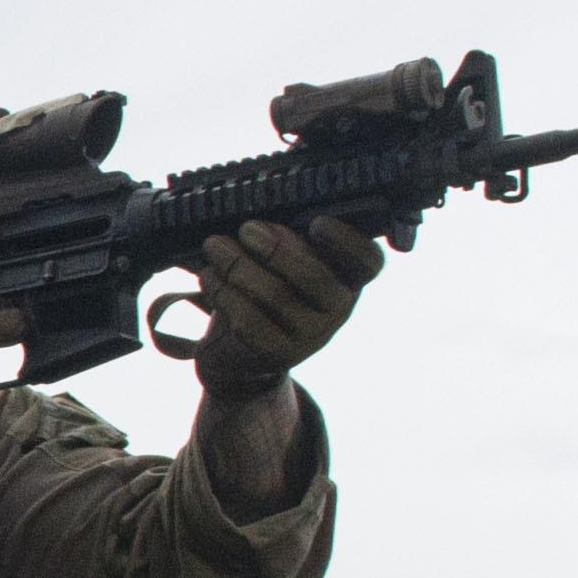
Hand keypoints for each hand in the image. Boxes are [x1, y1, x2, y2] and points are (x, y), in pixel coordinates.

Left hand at [188, 217, 378, 390]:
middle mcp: (338, 310)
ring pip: (275, 295)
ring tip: (214, 246)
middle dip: (274, 247)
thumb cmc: (267, 293)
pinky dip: (224, 292)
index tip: (317, 222)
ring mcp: (311, 337)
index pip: (369, 261)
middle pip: (314, 275)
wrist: (244, 355)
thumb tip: (265, 226)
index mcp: (348, 279)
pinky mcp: (278, 354)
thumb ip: (286, 243)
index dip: (348, 240)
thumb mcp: (284, 266)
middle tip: (245, 228)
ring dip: (238, 264)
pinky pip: (249, 319)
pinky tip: (208, 276)